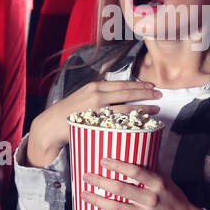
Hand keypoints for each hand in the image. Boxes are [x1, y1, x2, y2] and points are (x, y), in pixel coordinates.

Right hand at [25, 80, 162, 167]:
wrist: (50, 125)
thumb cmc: (68, 112)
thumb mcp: (83, 96)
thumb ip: (100, 93)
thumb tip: (117, 93)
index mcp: (95, 87)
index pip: (122, 84)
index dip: (139, 85)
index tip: (152, 86)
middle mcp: (96, 95)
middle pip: (127, 93)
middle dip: (145, 94)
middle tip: (159, 96)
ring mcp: (96, 110)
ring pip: (125, 108)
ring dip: (143, 109)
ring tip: (155, 110)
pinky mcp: (95, 123)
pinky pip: (117, 123)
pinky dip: (131, 123)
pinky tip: (140, 124)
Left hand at [82, 158, 207, 209]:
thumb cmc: (176, 201)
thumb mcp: (167, 181)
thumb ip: (151, 169)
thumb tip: (137, 151)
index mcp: (157, 184)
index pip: (135, 171)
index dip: (118, 165)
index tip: (103, 160)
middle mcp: (151, 200)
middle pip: (121, 189)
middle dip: (100, 182)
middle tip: (86, 176)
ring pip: (116, 208)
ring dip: (97, 201)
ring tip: (84, 193)